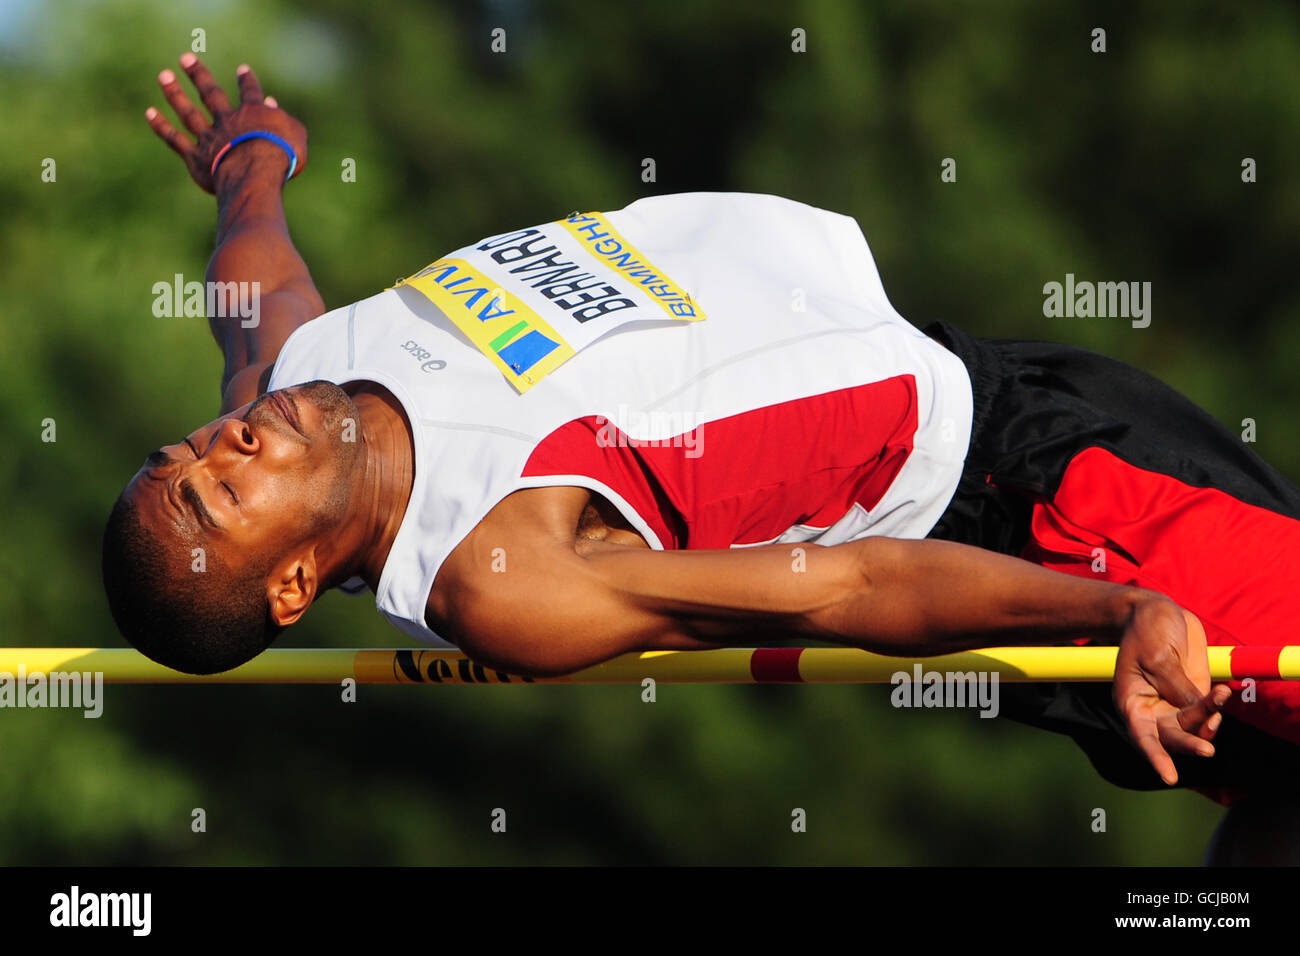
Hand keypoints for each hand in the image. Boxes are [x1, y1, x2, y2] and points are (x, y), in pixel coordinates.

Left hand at [145, 52, 307, 193]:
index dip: (248, 82)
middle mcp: (228, 121)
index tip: (242, 70)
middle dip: (198, 75)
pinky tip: (149, 112)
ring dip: (175, 93)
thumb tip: (275, 107)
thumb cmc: (282, 157)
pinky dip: (162, 126)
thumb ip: (287, 121)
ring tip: (163, 76)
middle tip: (185, 58)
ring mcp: (210, 138)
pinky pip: (176, 140)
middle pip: (211, 94)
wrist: (255, 173)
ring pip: (189, 112)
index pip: (251, 94)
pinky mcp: (197, 157)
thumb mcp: (296, 137)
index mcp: (254, 115)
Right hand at [1113, 595, 1231, 785]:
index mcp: (1131, 701)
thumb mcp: (1156, 654)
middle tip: (1207, 750)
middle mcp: (1152, 708)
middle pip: (1172, 737)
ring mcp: (1173, 702)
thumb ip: (1176, 684)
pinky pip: (1208, 711)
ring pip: (1194, 726)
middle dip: (1190, 743)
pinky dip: (1217, 706)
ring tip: (1219, 695)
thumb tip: (1196, 709)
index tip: (1170, 778)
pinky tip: (1221, 693)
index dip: (1156, 757)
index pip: (1142, 736)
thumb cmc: (1146, 630)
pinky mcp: (1192, 693)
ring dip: (1209, 717)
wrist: (1155, 611)